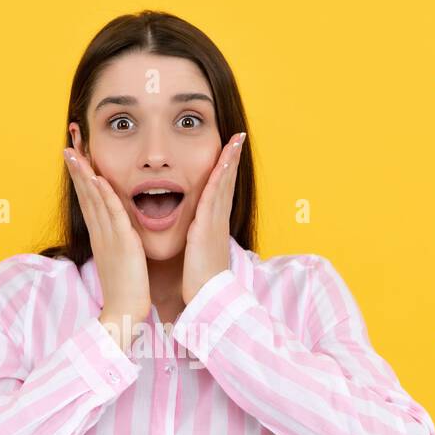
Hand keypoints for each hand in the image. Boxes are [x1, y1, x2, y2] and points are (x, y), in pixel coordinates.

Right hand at [62, 136, 149, 349]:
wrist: (124, 312)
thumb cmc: (126, 290)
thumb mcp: (120, 261)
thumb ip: (119, 245)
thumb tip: (120, 235)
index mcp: (101, 237)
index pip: (89, 201)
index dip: (81, 179)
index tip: (75, 159)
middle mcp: (101, 233)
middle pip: (86, 195)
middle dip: (77, 169)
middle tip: (68, 146)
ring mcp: (109, 237)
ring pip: (94, 200)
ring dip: (84, 174)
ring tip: (74, 153)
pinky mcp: (121, 243)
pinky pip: (111, 214)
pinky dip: (103, 195)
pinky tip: (97, 178)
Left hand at [182, 132, 245, 305]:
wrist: (206, 297)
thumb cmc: (200, 280)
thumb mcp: (198, 254)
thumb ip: (196, 240)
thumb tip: (194, 235)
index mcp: (213, 225)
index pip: (220, 191)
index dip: (226, 171)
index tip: (230, 152)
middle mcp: (217, 219)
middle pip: (227, 182)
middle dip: (232, 158)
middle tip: (239, 136)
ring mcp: (215, 221)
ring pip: (223, 184)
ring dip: (230, 160)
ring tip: (236, 139)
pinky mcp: (208, 226)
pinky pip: (214, 195)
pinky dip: (220, 176)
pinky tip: (223, 160)